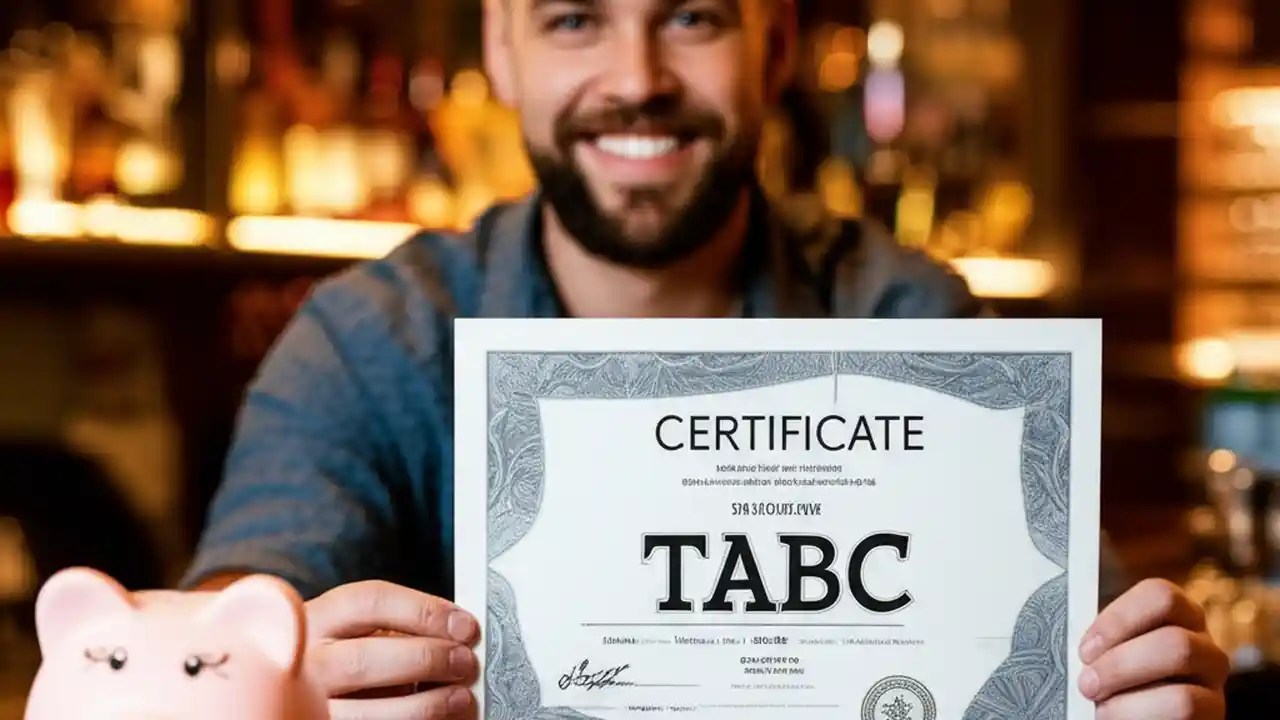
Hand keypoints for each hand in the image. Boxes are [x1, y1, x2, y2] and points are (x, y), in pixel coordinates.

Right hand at [306, 580, 479, 718]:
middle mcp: (300, 661)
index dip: (424, 611)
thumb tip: (458, 633)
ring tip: (459, 697)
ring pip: (366, 711)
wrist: (292, 692)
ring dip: (424, 705)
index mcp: (314, 619)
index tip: (464, 625)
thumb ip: (396, 627)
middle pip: (365, 658)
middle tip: (465, 662)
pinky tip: (434, 717)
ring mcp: (304, 704)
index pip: (370, 601)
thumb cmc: (338, 654)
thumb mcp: (356, 630)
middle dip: (426, 660)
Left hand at [1079, 578, 1228, 718]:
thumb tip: (1066, 642)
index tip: (1085, 649)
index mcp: (1178, 615)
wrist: (1130, 710)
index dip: (1119, 620)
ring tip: (1100, 710)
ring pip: (1183, 696)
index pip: (1160, 596)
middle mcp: (1205, 648)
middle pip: (1175, 644)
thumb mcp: (1106, 649)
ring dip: (1131, 705)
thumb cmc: (1112, 675)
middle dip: (1122, 666)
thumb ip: (1098, 642)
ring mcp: (1213, 689)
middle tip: (1086, 684)